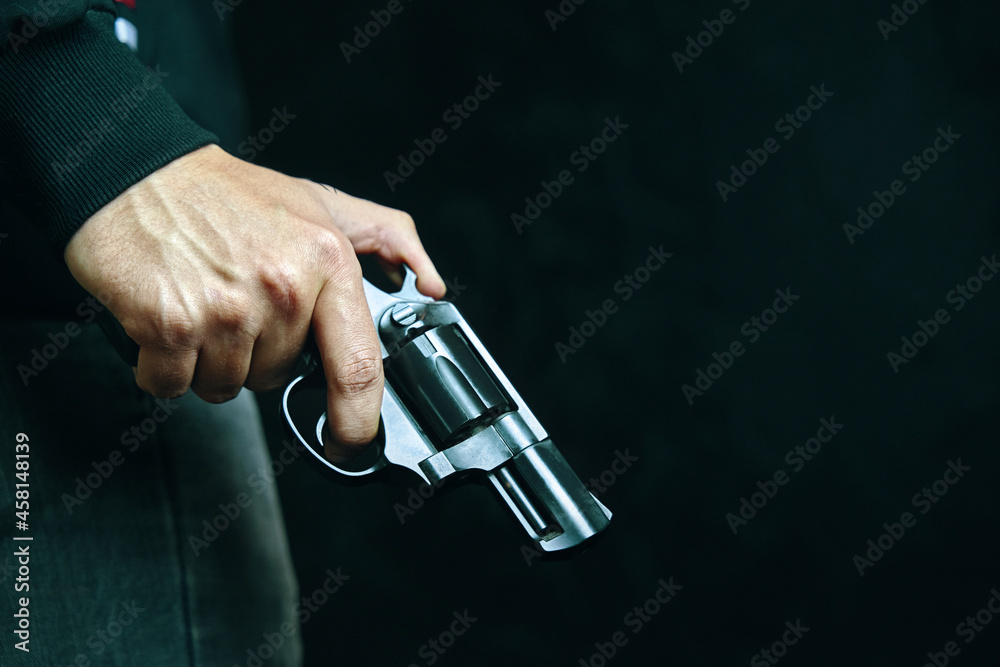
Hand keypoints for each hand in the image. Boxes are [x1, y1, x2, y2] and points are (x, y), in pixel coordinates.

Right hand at [65, 144, 445, 459]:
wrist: (137, 174)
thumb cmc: (229, 194)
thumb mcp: (322, 203)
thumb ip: (387, 238)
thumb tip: (429, 283)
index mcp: (326, 262)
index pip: (359, 366)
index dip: (359, 421)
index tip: (353, 441)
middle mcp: (282, 289)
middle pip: (278, 377)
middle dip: (259, 357)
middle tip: (240, 305)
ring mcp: (226, 310)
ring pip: (226, 386)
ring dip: (211, 362)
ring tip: (204, 303)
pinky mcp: (169, 324)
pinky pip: (173, 385)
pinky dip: (165, 365)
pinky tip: (168, 319)